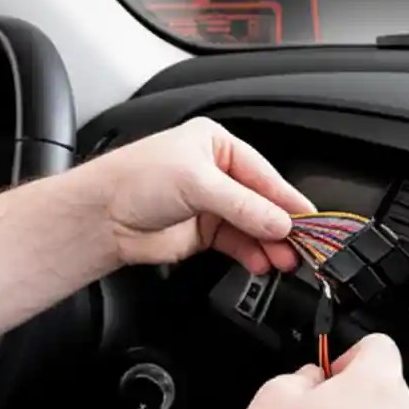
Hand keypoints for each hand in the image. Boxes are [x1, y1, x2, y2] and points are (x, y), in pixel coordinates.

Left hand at [73, 117, 314, 273]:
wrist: (99, 217)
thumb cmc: (134, 180)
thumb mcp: (196, 183)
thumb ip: (243, 206)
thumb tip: (279, 222)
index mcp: (217, 145)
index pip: (264, 174)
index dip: (287, 198)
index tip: (310, 219)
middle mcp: (217, 172)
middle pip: (261, 202)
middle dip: (281, 226)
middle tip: (302, 245)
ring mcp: (211, 204)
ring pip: (252, 226)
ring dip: (269, 244)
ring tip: (284, 260)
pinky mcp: (203, 232)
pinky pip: (237, 244)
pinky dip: (251, 254)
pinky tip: (262, 263)